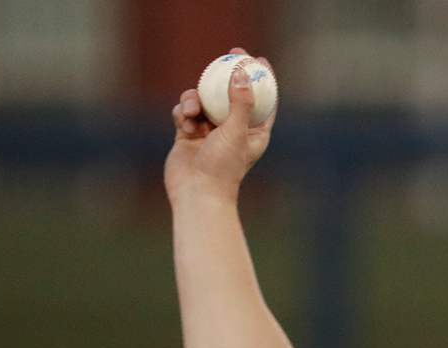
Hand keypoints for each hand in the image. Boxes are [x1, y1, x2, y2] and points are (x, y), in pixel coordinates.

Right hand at [165, 49, 274, 203]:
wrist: (196, 192)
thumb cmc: (223, 167)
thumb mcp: (236, 132)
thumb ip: (240, 102)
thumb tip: (242, 74)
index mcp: (255, 132)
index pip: (263, 100)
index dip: (262, 78)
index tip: (258, 59)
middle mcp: (234, 129)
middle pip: (233, 93)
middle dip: (229, 73)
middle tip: (229, 55)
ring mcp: (210, 130)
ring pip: (204, 99)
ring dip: (195, 98)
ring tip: (192, 110)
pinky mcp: (189, 133)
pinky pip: (186, 111)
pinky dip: (183, 112)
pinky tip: (183, 123)